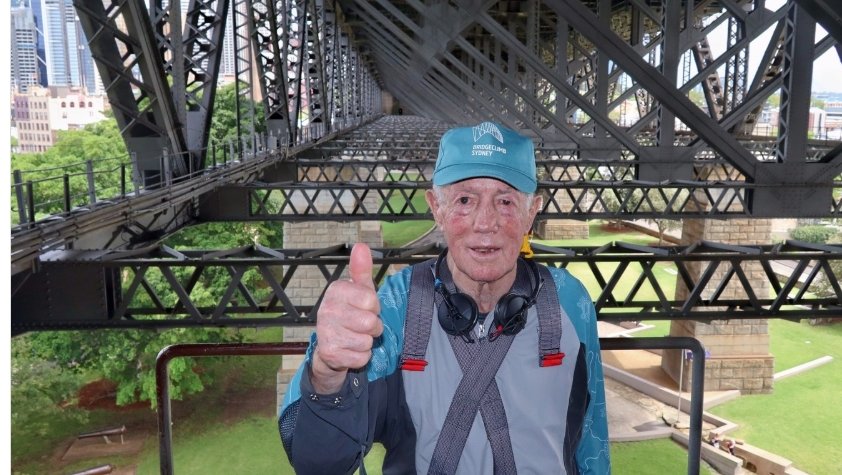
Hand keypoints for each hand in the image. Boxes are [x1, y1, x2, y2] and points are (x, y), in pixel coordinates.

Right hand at [310, 243, 383, 392]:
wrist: (330, 346)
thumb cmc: (350, 313)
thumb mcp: (358, 290)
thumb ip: (361, 269)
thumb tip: (361, 245)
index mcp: (336, 290)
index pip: (371, 300)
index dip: (374, 307)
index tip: (365, 308)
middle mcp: (327, 309)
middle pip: (370, 322)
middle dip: (373, 327)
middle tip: (362, 325)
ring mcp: (326, 332)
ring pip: (367, 341)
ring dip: (366, 342)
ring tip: (355, 337)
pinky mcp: (330, 353)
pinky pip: (362, 357)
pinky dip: (361, 356)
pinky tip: (350, 350)